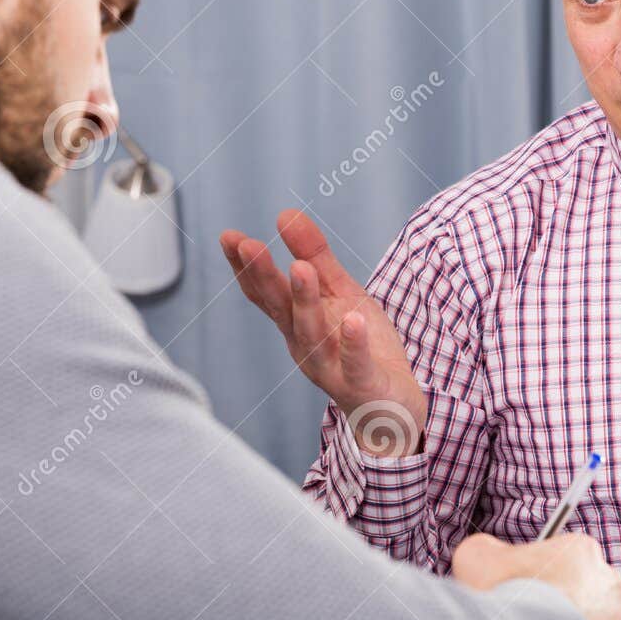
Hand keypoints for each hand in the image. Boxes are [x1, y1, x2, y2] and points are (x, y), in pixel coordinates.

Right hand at [220, 212, 425, 456]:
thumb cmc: (359, 346)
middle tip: (247, 244)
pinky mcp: (360, 383)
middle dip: (262, 276)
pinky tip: (353, 321)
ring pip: (312, 334)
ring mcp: (330, 366)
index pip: (265, 292)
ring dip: (304, 301)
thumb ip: (315, 255)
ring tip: (300, 269)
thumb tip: (285, 214)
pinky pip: (354, 363)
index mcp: (296, 321)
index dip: (246, 266)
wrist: (391, 406)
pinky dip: (352, 343)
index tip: (229, 236)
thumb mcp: (340, 293)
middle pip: (280, 308)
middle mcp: (304, 344)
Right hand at [452, 533, 620, 619]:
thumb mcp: (477, 556)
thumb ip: (484, 549)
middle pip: (580, 588)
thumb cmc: (506, 597)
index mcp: (582, 550)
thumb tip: (483, 553)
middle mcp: (608, 581)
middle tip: (526, 618)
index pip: (561, 557)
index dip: (535, 572)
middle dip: (558, 601)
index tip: (518, 587)